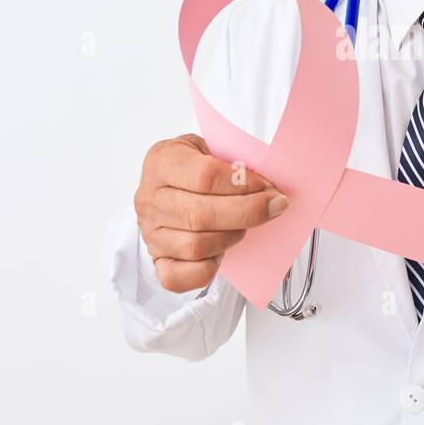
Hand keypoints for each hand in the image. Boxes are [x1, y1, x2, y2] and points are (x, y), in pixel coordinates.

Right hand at [134, 134, 288, 292]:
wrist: (170, 184)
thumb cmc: (194, 166)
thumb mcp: (210, 147)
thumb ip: (234, 162)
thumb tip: (268, 186)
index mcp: (162, 161)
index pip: (205, 176)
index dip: (243, 184)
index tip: (268, 187)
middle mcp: (150, 198)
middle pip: (201, 215)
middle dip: (248, 213)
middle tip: (273, 206)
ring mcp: (150, 232)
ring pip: (196, 246)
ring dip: (231, 237)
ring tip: (243, 225)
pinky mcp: (157, 259)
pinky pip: (178, 277)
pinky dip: (207, 269)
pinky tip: (221, 252)